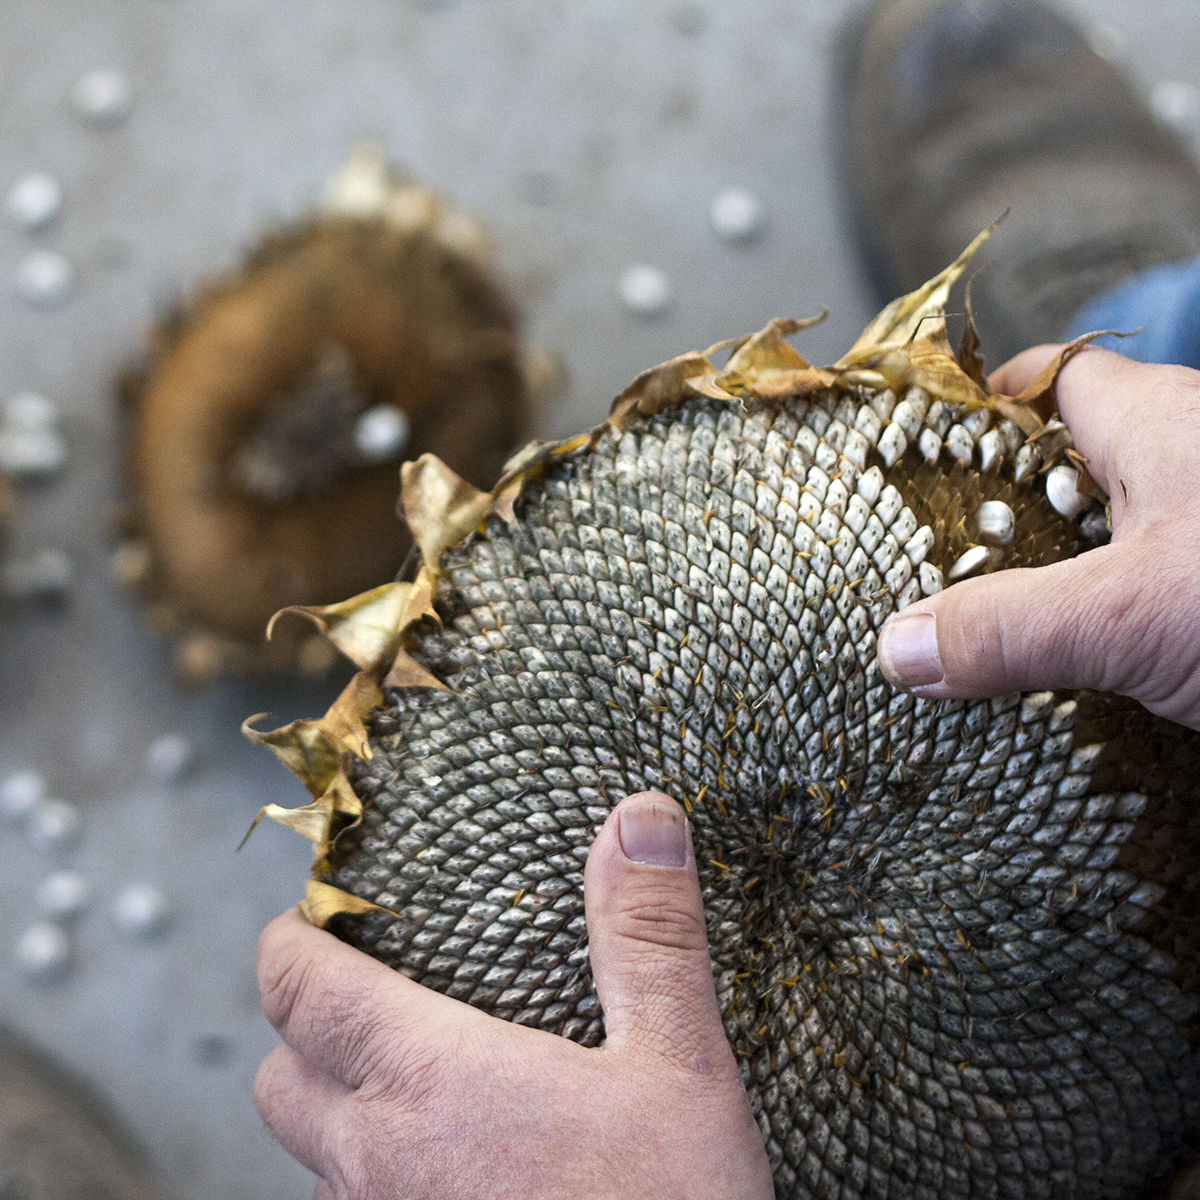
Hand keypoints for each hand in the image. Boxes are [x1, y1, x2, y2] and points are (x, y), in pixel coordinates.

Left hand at [254, 793, 772, 1199]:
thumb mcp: (679, 1065)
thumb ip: (648, 937)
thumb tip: (642, 818)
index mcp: (429, 1082)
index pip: (301, 991)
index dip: (287, 944)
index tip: (305, 917)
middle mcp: (378, 1163)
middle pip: (277, 1078)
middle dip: (302, 1026)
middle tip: (355, 990)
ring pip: (311, 1158)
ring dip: (336, 1110)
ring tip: (407, 1080)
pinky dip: (372, 1178)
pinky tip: (449, 1170)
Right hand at [877, 345, 1199, 730]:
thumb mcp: (1130, 610)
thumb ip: (1009, 625)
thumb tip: (898, 647)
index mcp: (1153, 422)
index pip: (1044, 381)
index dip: (973, 409)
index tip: (906, 458)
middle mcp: (1180, 465)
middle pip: (1058, 471)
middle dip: (988, 519)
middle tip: (917, 569)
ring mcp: (1194, 539)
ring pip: (1094, 546)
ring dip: (1038, 591)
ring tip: (965, 639)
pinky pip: (1130, 606)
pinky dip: (1087, 639)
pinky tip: (1050, 685)